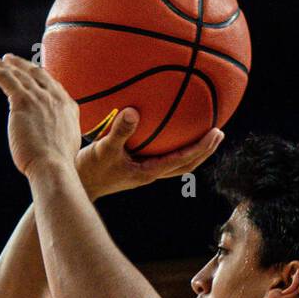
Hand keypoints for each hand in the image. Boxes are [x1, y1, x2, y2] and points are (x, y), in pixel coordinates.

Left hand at [0, 53, 80, 176]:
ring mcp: (39, 97)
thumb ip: (59, 132)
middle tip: (7, 59)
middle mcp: (55, 98)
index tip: (28, 71)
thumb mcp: (66, 143)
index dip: (37, 75)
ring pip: (17, 73)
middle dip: (19, 64)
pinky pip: (4, 78)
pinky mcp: (22, 101)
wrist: (53, 167)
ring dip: (1, 65)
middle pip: (34, 73)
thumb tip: (51, 137)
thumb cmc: (57, 165)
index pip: (51, 83)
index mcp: (68, 107)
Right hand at [76, 109, 224, 200]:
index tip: (216, 133)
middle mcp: (151, 173)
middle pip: (187, 165)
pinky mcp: (137, 167)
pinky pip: (161, 155)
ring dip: (193, 150)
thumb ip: (119, 131)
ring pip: (177, 163)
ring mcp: (145, 172)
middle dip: (205, 150)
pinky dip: (172, 144)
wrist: (78, 186)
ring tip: (204, 133)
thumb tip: (133, 111)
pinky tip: (169, 129)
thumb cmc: (90, 169)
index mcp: (149, 171)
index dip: (201, 148)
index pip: (182, 160)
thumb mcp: (103, 149)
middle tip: (219, 133)